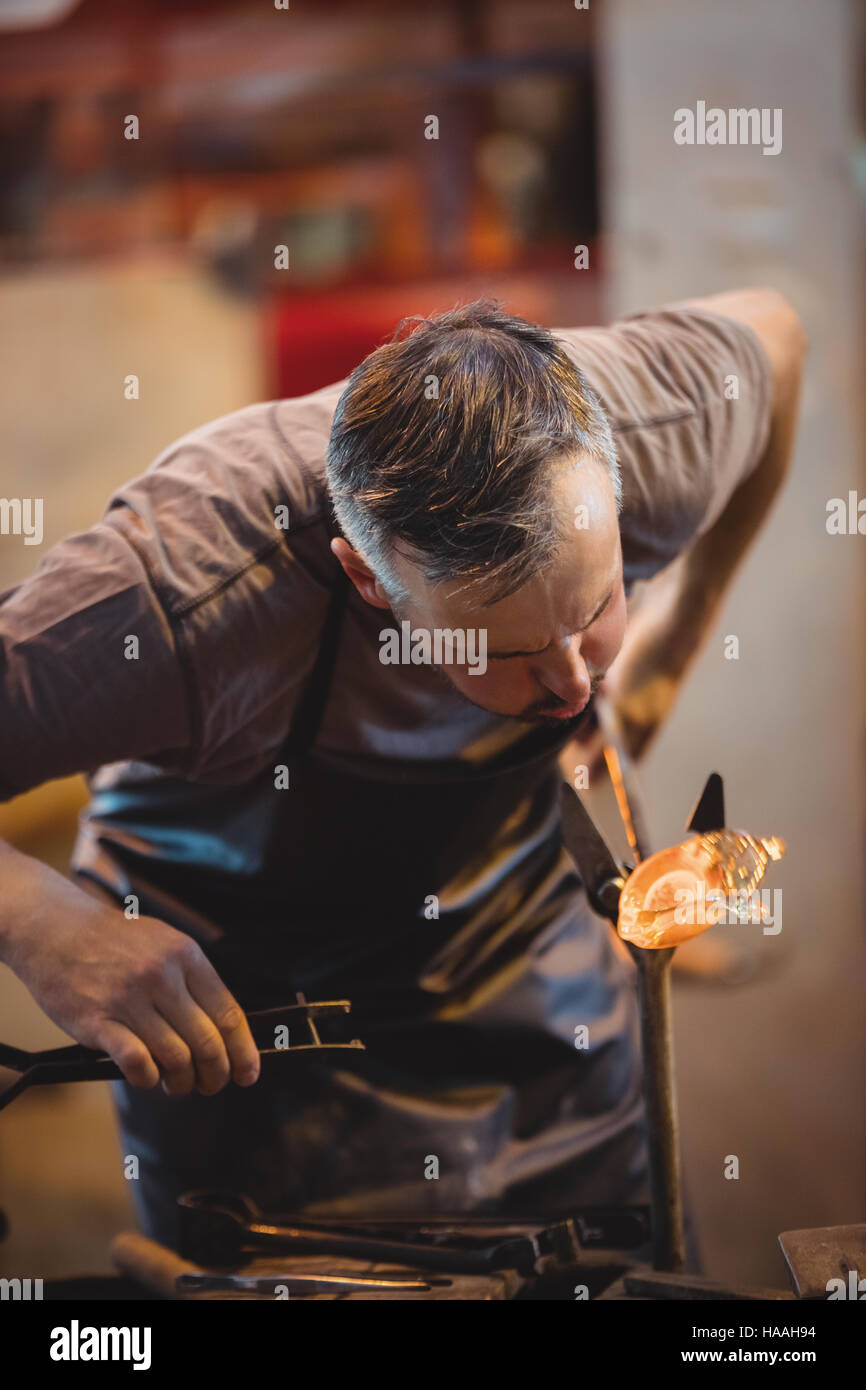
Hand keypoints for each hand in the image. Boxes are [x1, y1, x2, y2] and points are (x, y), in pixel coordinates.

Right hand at [3, 897, 259, 1096]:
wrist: (55, 928)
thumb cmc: (113, 940)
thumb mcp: (164, 942)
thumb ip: (193, 980)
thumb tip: (224, 1029)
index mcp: (186, 956)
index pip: (228, 1014)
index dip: (243, 1051)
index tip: (248, 1074)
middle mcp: (162, 976)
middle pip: (207, 1042)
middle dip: (216, 1074)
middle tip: (210, 1085)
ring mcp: (128, 998)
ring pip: (175, 1058)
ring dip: (182, 1082)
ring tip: (177, 1085)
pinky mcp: (96, 1020)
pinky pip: (136, 1062)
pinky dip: (147, 1079)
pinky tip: (146, 1077)